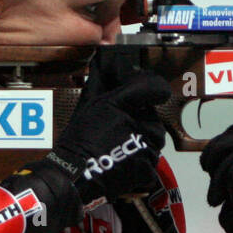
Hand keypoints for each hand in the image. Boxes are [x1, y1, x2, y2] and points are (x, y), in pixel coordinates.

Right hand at [45, 64, 170, 209]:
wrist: (75, 176)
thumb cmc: (77, 140)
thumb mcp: (87, 105)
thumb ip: (99, 82)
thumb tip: (103, 57)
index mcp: (121, 104)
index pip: (153, 87)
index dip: (156, 89)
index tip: (155, 93)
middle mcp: (137, 123)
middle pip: (154, 118)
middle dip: (142, 123)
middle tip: (121, 131)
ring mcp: (145, 147)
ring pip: (155, 140)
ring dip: (143, 142)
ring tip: (121, 148)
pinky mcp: (148, 168)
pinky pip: (151, 161)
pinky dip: (141, 163)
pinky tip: (124, 162)